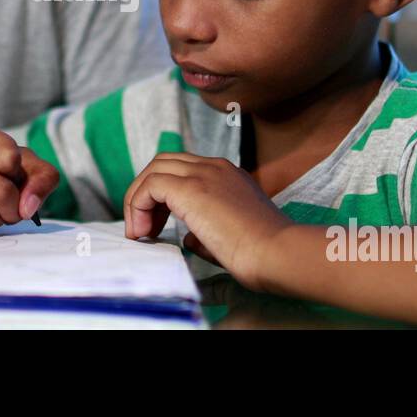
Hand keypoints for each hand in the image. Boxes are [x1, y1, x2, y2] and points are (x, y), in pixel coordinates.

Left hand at [123, 153, 292, 289]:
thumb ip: (206, 233)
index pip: (183, 169)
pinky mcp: (191, 188)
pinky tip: (143, 232)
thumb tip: (187, 238)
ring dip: (138, 199)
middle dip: (146, 192)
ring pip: (154, 169)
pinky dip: (139, 206)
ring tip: (139, 232)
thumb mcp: (231, 237)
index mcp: (228, 176)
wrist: (278, 253)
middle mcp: (216, 167)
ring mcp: (204, 174)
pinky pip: (151, 185)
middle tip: (143, 227)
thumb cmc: (262, 254)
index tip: (158, 226)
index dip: (163, 195)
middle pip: (164, 162)